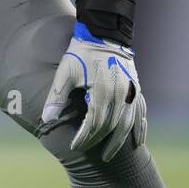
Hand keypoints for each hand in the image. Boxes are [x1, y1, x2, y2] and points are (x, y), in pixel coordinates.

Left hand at [40, 22, 145, 160]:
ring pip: (128, 123)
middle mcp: (120, 94)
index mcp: (101, 91)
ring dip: (119, 141)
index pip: (93, 123)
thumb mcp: (65, 72)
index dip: (84, 137)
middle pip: (110, 126)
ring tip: (108, 155)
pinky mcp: (136, 88)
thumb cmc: (81, 52)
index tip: (74, 147)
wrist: (104, 32)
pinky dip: (140, 128)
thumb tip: (46, 120)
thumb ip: (56, 97)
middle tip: (85, 151)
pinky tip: (138, 142)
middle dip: (97, 141)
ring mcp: (131, 91)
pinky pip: (141, 113)